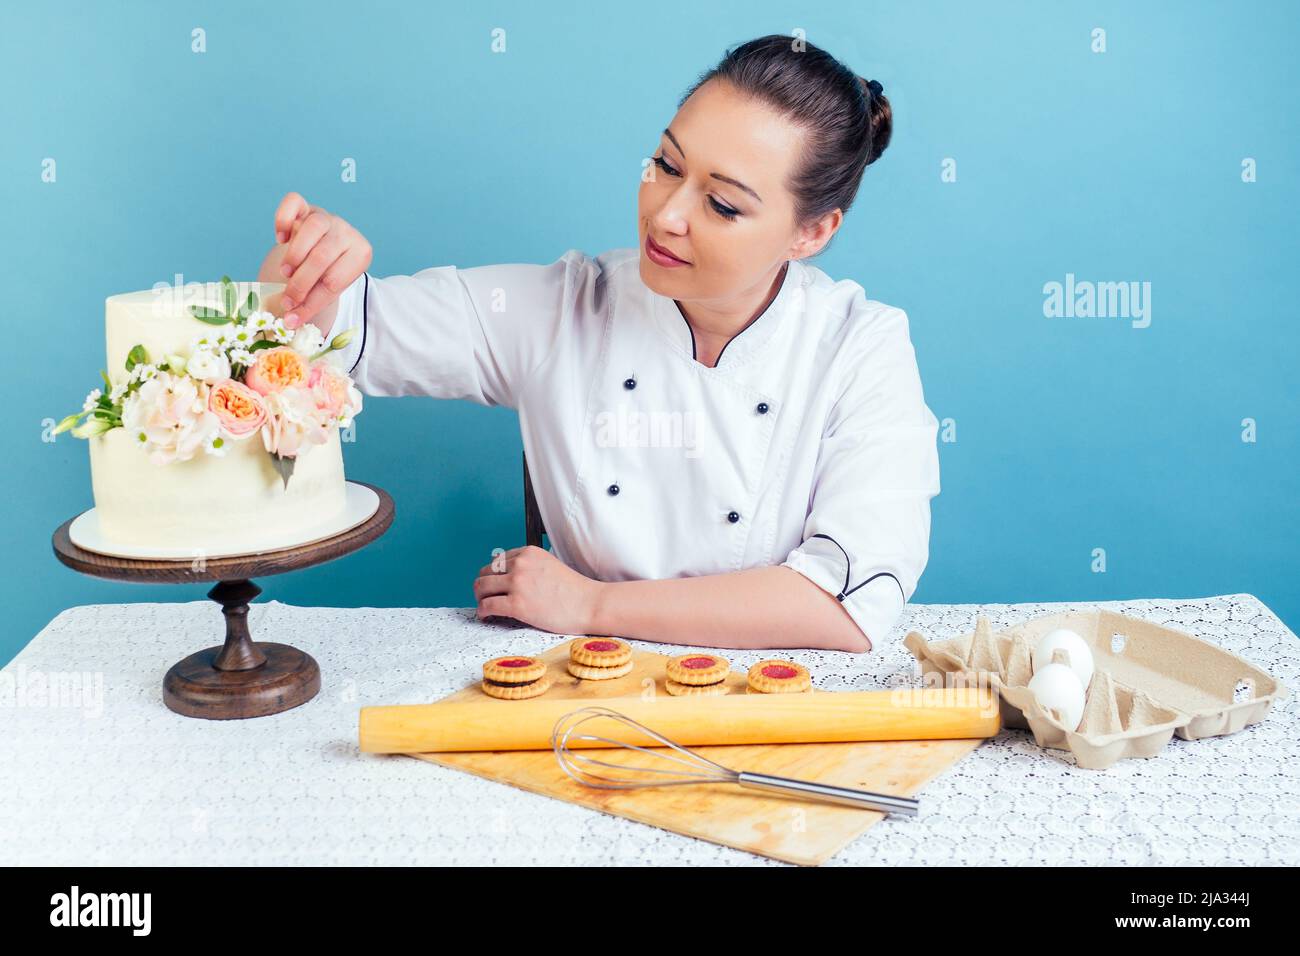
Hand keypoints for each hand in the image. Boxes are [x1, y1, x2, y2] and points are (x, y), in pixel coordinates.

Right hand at [273, 191, 372, 328]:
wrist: (324, 250)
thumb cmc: (326, 274)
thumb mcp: (324, 291)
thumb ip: (309, 305)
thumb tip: (289, 323)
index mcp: (361, 255)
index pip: (334, 281)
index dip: (311, 301)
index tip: (292, 315)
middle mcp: (347, 232)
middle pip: (323, 256)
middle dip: (301, 282)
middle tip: (287, 297)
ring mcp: (327, 217)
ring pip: (312, 227)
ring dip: (294, 254)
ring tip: (286, 272)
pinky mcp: (307, 207)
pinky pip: (294, 203)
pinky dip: (283, 218)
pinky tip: (280, 238)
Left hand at [474, 545, 604, 634]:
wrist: (590, 604)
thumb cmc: (574, 590)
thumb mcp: (549, 565)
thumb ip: (529, 567)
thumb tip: (508, 578)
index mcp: (528, 552)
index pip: (497, 561)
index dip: (493, 576)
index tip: (495, 588)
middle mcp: (520, 564)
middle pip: (485, 573)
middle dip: (483, 587)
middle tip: (488, 599)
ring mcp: (518, 583)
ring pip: (481, 588)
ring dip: (480, 599)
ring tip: (486, 608)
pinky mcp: (517, 604)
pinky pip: (487, 606)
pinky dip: (482, 612)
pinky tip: (487, 617)